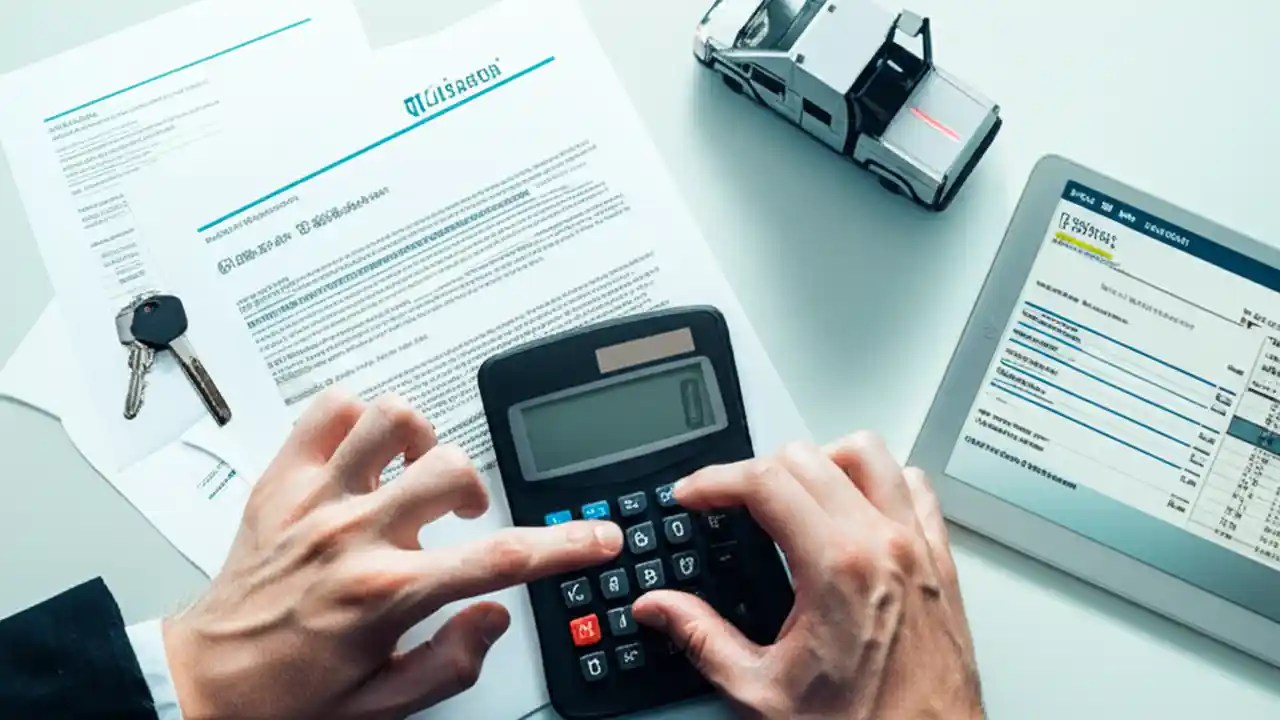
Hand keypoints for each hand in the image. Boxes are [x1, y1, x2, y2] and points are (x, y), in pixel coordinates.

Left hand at [162, 390, 622, 718]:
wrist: (202, 683)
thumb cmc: (287, 695)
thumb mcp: (383, 704)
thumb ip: (451, 662)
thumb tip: (493, 616)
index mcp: (385, 595)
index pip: (499, 559)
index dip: (564, 544)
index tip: (598, 537)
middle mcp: (352, 537)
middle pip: (452, 470)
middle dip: (476, 491)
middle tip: (464, 517)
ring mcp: (315, 501)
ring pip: (392, 420)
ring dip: (421, 440)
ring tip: (415, 470)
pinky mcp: (281, 481)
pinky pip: (327, 412)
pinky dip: (358, 419)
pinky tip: (366, 451)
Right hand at [632, 434, 980, 719]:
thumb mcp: (763, 690)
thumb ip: (702, 638)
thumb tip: (660, 608)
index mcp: (835, 568)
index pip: (765, 482)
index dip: (716, 481)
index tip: (695, 496)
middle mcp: (882, 544)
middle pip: (807, 458)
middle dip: (755, 472)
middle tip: (729, 503)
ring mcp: (917, 547)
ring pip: (868, 453)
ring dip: (821, 460)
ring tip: (793, 492)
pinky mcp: (940, 562)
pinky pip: (914, 487)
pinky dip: (881, 482)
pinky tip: (856, 507)